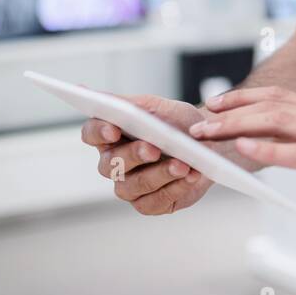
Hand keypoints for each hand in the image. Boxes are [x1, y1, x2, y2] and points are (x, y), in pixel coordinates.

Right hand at [81, 95, 213, 215]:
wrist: (210, 143)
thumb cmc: (177, 123)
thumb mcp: (154, 106)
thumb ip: (124, 102)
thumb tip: (85, 91)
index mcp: (110, 137)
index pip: (91, 134)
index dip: (99, 132)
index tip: (114, 128)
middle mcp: (114, 164)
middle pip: (111, 164)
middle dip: (134, 155)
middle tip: (154, 148)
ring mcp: (130, 186)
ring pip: (134, 185)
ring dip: (160, 174)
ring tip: (183, 164)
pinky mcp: (150, 204)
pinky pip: (155, 201)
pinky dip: (175, 188)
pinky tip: (190, 176)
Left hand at [189, 86, 295, 222]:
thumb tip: (287, 147)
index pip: (279, 97)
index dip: (244, 98)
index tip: (216, 103)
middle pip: (271, 105)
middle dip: (230, 111)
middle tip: (200, 120)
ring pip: (278, 123)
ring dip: (238, 126)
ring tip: (210, 132)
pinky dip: (268, 149)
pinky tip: (245, 149)